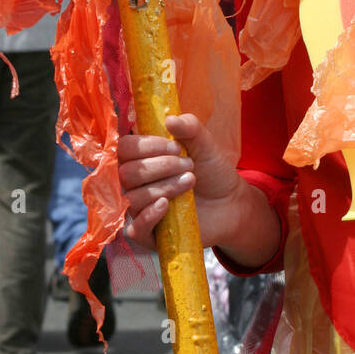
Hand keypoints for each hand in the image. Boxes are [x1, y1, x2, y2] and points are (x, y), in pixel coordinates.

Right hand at [117, 113, 242, 250]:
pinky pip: (134, 228)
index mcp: (142, 159)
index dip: (145, 145)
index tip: (175, 146)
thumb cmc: (212, 172)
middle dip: (160, 166)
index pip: (124, 148)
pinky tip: (166, 205)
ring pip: (133, 197)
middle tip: (188, 164)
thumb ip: (190, 128)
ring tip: (191, 181)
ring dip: (164, 187)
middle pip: (126, 173)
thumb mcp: (205, 145)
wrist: (231, 203)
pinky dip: (149, 215)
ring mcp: (139, 209)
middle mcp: (135, 183)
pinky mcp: (148, 234)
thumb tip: (169, 119)